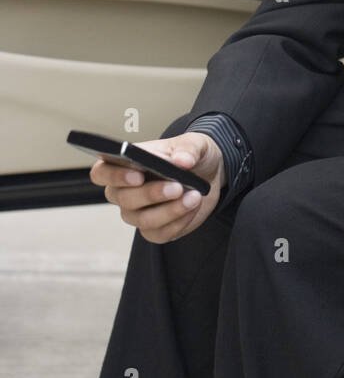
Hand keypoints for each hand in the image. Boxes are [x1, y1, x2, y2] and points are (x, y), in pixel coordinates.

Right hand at [91, 132, 225, 243]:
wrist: (208, 176)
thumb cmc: (191, 156)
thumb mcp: (195, 144)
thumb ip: (188, 149)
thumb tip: (182, 161)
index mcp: (124, 164)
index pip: (101, 172)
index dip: (115, 176)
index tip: (138, 175)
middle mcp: (124, 191)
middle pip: (123, 198)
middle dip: (151, 194)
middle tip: (177, 187)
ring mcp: (137, 213)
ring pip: (143, 219)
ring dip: (171, 210)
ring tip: (194, 196)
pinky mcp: (154, 230)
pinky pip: (160, 234)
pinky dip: (180, 221)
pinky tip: (193, 207)